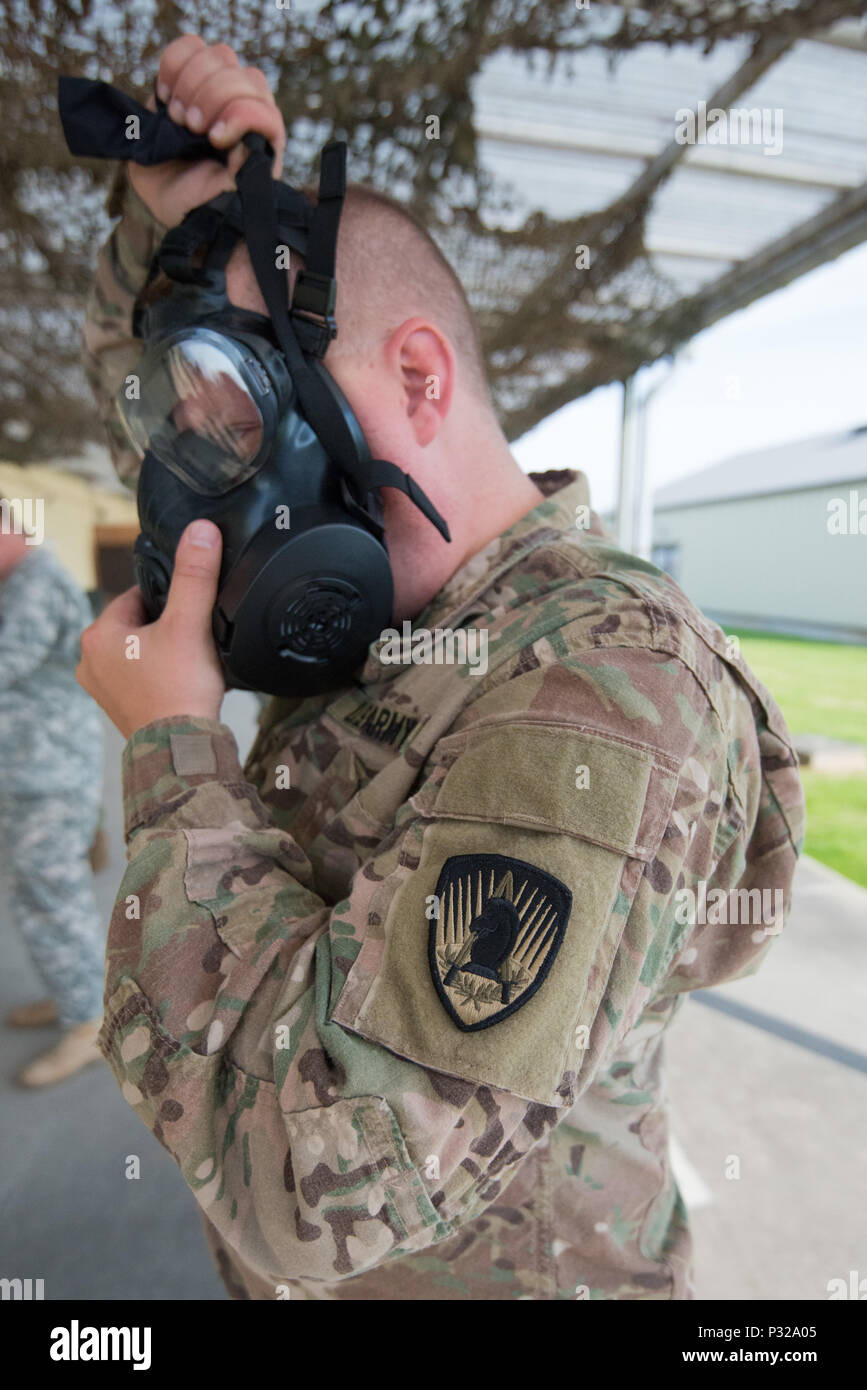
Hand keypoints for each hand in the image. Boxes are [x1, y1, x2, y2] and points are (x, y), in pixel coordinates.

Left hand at [77, 520, 226, 738]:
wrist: (183, 748)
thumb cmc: (180, 689)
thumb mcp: (190, 623)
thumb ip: (195, 575)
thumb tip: (201, 530)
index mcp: (98, 634)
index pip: (139, 596)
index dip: (172, 602)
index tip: (193, 615)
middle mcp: (89, 659)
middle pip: (139, 623)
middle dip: (167, 628)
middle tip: (193, 642)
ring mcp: (100, 686)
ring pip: (139, 650)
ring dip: (163, 651)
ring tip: (188, 665)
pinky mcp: (116, 706)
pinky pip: (139, 676)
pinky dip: (159, 675)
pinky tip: (179, 683)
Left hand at [129, 33, 285, 227]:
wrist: (194, 234)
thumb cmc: (175, 198)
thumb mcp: (147, 149)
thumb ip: (152, 115)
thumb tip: (163, 92)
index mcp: (205, 96)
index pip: (200, 46)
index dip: (177, 61)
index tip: (163, 97)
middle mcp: (234, 104)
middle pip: (224, 54)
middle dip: (193, 81)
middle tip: (181, 120)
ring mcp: (256, 125)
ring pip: (247, 76)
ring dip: (214, 97)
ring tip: (198, 132)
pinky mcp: (273, 149)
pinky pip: (267, 112)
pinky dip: (239, 117)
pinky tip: (218, 139)